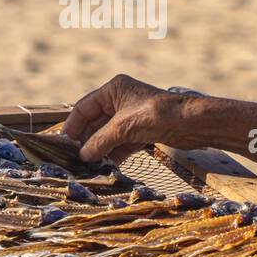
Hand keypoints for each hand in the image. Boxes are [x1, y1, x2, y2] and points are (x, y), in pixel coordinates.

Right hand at [64, 74, 193, 162]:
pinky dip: (114, 155)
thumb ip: (100, 140)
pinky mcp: (143, 132)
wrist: (194, 124)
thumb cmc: (159, 115)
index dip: (72, 126)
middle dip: (85, 141)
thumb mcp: (124, 127)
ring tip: (87, 167)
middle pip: (94, 123)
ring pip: (108, 135)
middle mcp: (121, 101)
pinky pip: (122, 144)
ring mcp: (132, 117)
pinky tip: (105, 167)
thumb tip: (82, 155)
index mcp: (114, 89)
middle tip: (73, 159)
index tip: (62, 144)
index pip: (83, 107)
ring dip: (99, 150)